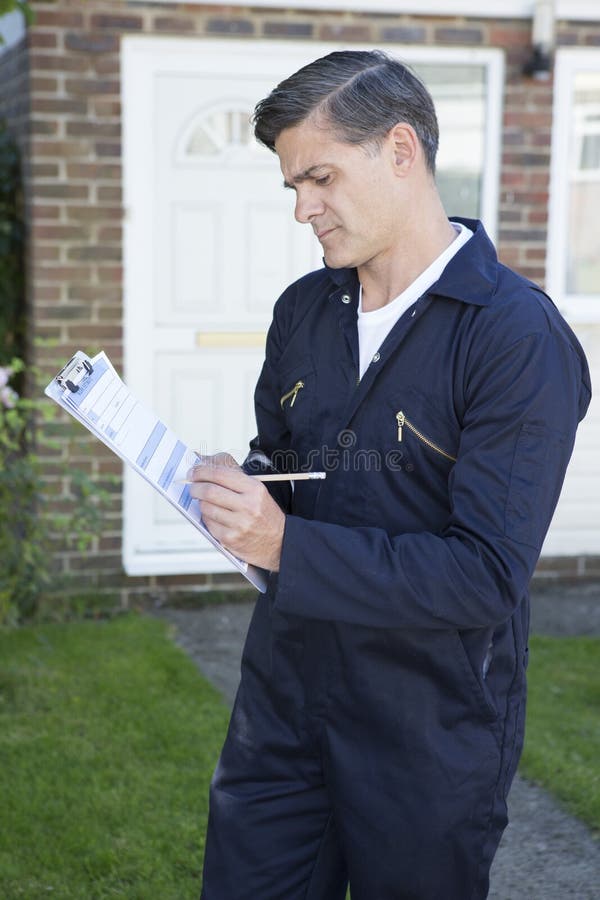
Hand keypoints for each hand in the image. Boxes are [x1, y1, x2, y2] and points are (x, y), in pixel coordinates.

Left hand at [187, 454, 284, 571]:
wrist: (279, 541)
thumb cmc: (263, 512)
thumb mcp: (256, 490)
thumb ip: (231, 476)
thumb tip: (202, 462)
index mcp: (254, 489)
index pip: (220, 474)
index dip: (201, 471)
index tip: (193, 472)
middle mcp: (248, 506)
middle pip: (209, 491)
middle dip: (195, 487)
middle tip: (192, 486)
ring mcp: (239, 524)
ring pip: (206, 507)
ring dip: (200, 503)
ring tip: (205, 501)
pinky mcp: (230, 539)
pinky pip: (208, 523)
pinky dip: (206, 517)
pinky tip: (214, 516)